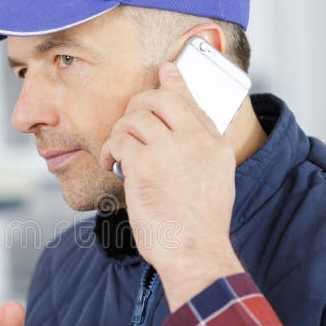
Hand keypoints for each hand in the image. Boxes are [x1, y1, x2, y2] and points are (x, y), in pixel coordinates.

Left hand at [99, 62, 243, 305]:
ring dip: (120, 132)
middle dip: (138, 104)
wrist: (195, 252)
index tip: (164, 72)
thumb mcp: (214, 181)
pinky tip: (111, 163)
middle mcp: (196, 140)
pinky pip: (119, 139)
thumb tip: (182, 134)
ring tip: (118, 153)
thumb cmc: (198, 227)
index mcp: (215, 144)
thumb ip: (200, 152)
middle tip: (128, 123)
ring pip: (135, 117)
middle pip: (160, 98)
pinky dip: (110, 150)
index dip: (173, 84)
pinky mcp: (145, 164)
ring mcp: (171, 149)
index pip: (192, 100)